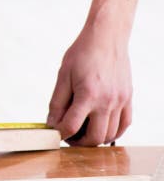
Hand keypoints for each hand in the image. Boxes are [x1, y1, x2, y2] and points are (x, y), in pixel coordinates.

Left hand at [46, 28, 132, 145]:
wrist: (106, 38)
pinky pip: (124, 124)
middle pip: (95, 137)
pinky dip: (113, 132)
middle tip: (69, 136)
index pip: (72, 125)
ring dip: (96, 139)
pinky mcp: (128, 98)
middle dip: (79, 142)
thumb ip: (57, 101)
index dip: (60, 133)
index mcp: (88, 94)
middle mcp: (107, 101)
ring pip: (111, 134)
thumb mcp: (63, 75)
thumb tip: (52, 122)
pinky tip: (101, 127)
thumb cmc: (82, 53)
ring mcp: (121, 101)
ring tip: (83, 131)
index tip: (55, 132)